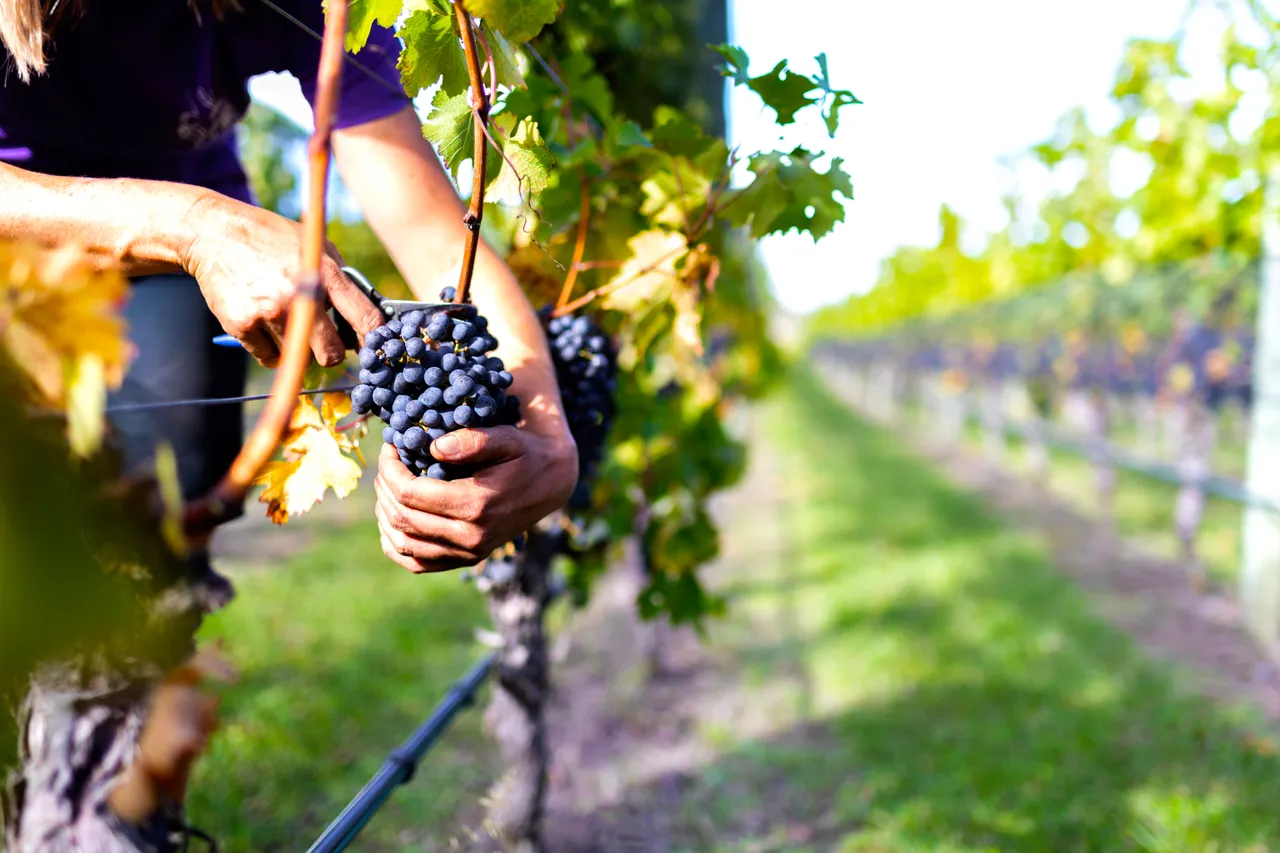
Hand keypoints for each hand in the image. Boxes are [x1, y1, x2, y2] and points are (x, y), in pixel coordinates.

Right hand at [181, 194, 384, 367]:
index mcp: (326, 274)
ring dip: (296, 347)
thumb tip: (368, 320)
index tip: (370, 346)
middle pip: (332, 354)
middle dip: (331, 352)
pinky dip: (270, 349)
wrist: (215, 233)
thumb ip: (343, 280)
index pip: (366, 319)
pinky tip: (262, 322)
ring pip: (299, 358)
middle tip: (324, 342)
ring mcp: (270, 312)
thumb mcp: (317, 245)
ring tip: (284, 318)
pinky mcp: (243, 325)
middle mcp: (300, 295)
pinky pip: (269, 358)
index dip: (372, 339)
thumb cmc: (274, 240)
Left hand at [373, 427, 578, 572]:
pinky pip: (416, 563)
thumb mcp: (507, 438)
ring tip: (387, 485)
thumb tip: (435, 448)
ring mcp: (467, 554)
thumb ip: (473, 441)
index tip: (390, 447)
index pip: (410, 493)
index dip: (390, 469)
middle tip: (387, 462)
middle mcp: (470, 537)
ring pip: (403, 542)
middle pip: (403, 517)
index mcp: (476, 506)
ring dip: (385, 513)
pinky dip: (395, 544)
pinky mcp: (465, 560)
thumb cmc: (527, 455)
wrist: (551, 484)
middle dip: (385, 486)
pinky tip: (390, 520)